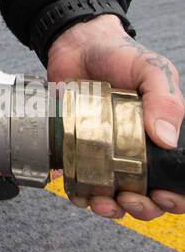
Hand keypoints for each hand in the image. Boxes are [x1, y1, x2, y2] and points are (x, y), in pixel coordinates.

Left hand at [46, 15, 184, 220]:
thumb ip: (164, 98)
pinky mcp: (77, 151)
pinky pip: (80, 184)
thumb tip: (166, 139)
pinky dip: (80, 195)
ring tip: (103, 201)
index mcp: (160, 137)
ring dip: (111, 209)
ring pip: (114, 198)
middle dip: (142, 208)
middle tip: (130, 198)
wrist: (77, 43)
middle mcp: (135, 151)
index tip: (164, 197)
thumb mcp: (152, 69)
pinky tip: (78, 191)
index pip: (176, 180)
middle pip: (147, 199)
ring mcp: (105, 154)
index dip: (174, 199)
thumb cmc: (121, 55)